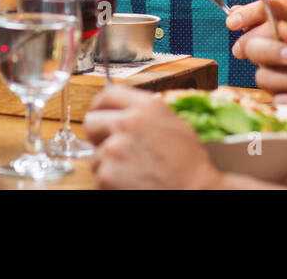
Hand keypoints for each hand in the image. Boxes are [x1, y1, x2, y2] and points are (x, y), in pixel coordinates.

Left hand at [82, 86, 223, 189]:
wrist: (194, 192)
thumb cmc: (189, 164)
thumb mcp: (174, 124)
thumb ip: (145, 113)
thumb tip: (126, 112)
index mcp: (145, 106)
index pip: (107, 94)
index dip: (101, 106)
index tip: (101, 114)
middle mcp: (127, 123)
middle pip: (92, 121)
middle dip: (100, 135)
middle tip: (116, 148)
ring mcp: (114, 149)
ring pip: (95, 154)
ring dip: (108, 163)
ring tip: (133, 171)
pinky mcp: (107, 175)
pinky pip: (99, 176)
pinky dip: (110, 182)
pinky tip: (131, 182)